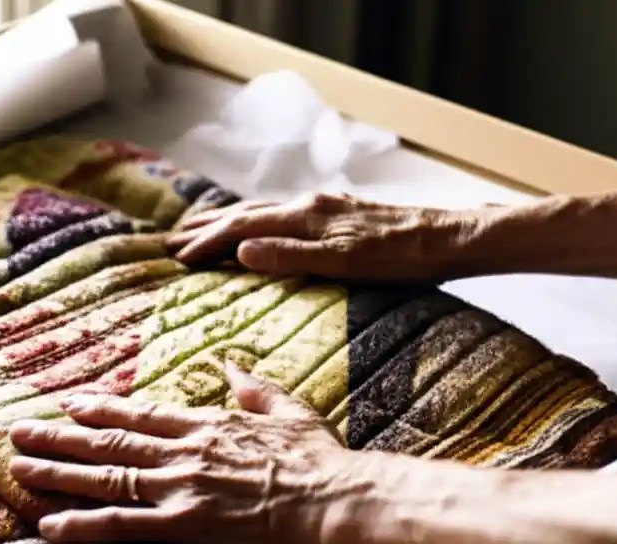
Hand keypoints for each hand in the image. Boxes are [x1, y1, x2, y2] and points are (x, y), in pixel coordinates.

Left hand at [8, 364, 386, 543]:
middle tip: (17, 432)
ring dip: (57, 471)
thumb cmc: (318, 458)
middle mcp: (182, 451)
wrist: (334, 496)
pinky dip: (83, 524)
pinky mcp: (183, 523)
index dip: (100, 408)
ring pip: (104, 475)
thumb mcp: (289, 408)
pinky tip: (51, 525)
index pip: (141, 413)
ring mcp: (178, 486)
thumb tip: (232, 366)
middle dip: (58, 436)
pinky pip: (122, 524)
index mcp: (206, 424)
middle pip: (108, 440)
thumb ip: (254, 388)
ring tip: (17, 469)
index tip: (70, 403)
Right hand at [167, 193, 499, 281]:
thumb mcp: (345, 263)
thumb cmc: (402, 258)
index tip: (175, 259)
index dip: (205, 243)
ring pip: (261, 212)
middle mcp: (308, 206)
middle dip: (204, 229)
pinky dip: (253, 223)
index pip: (241, 229)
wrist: (448, 239)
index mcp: (305, 217)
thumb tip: (239, 251)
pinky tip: (255, 230)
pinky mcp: (336, 216)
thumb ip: (290, 256)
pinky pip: (280, 216)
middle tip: (168, 243)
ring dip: (225, 223)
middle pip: (244, 215)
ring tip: (197, 232)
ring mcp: (322, 208)